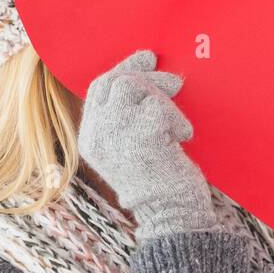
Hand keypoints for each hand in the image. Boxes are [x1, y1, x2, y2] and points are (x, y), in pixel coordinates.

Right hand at [77, 50, 216, 236]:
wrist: (171, 214)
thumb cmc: (161, 184)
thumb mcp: (131, 151)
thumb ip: (126, 121)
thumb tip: (145, 77)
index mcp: (90, 139)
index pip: (99, 89)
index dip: (123, 68)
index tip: (147, 59)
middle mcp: (97, 135)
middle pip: (116, 82)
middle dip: (147, 75)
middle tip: (175, 82)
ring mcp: (115, 134)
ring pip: (133, 86)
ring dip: (162, 98)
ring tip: (177, 123)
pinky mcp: (139, 136)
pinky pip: (158, 106)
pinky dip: (177, 119)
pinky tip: (183, 139)